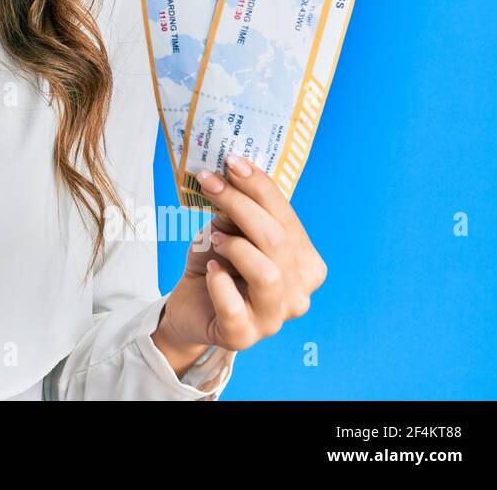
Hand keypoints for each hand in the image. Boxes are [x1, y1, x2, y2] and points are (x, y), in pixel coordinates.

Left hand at [155, 154, 328, 360]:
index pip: (287, 218)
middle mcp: (299, 292)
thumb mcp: (228, 230)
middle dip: (240, 203)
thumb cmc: (218, 265)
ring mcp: (275, 319)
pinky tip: (210, 273)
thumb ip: (240, 209)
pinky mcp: (244, 336)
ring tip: (215, 238)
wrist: (191, 306)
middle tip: (209, 182)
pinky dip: (219, 284)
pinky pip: (235, 307)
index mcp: (305, 262)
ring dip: (237, 247)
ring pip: (268, 273)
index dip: (259, 187)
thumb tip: (235, 171)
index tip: (230, 161)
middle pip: (276, 239)